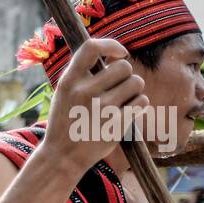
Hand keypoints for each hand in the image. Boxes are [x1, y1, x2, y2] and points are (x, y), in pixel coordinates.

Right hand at [44, 38, 147, 177]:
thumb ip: (83, 74)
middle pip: (123, 67)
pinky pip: (142, 102)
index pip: (91, 47)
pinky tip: (127, 113)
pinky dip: (139, 105)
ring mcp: (101, 108)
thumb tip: (114, 54)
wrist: (61, 157)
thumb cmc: (66, 122)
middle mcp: (84, 92)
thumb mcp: (64, 94)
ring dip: (134, 90)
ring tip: (122, 102)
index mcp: (69, 81)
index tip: (119, 54)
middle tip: (118, 88)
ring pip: (136, 83)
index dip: (111, 45)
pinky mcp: (115, 124)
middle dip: (126, 76)